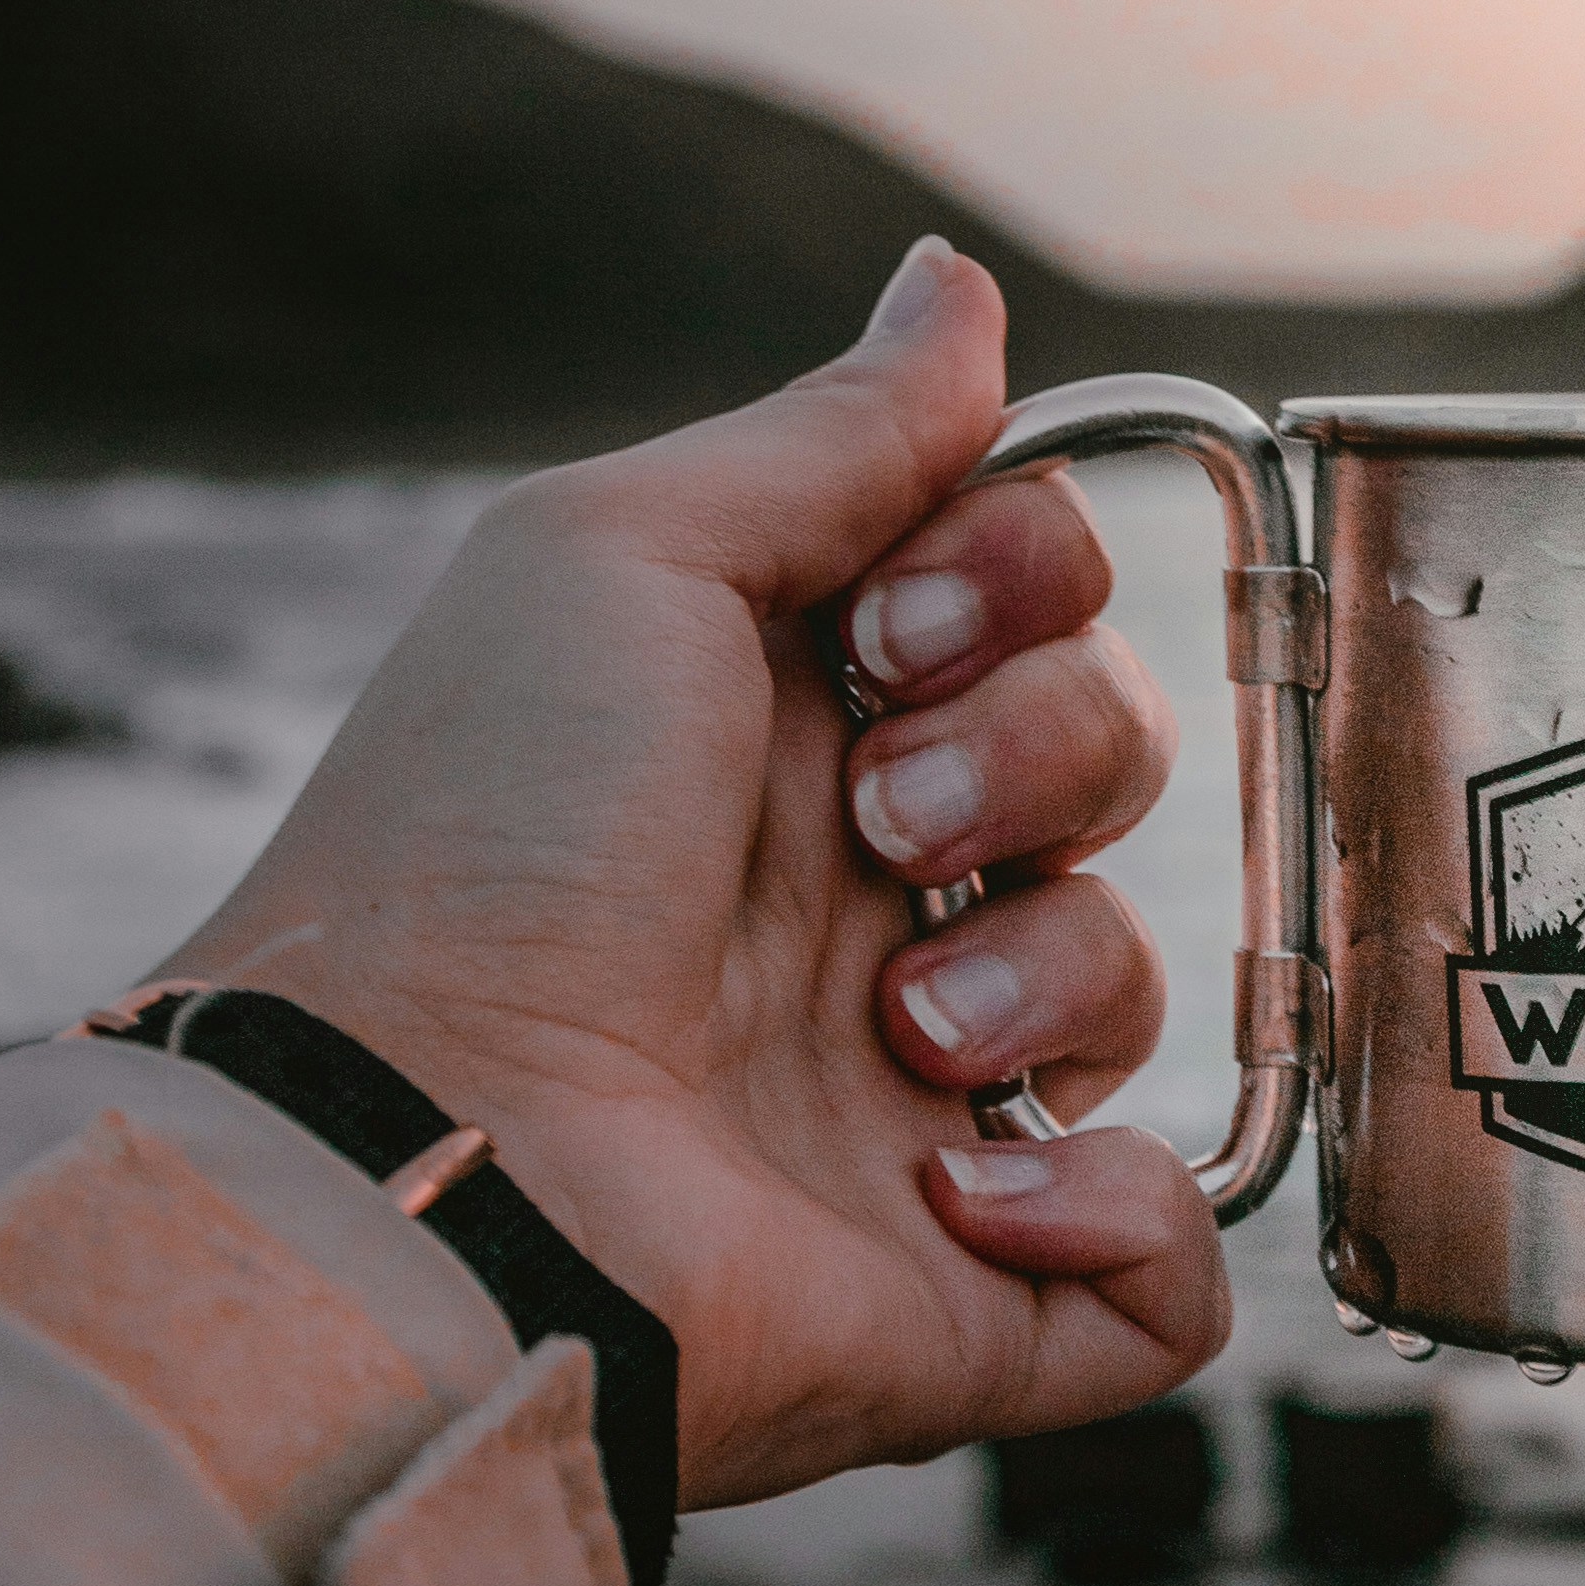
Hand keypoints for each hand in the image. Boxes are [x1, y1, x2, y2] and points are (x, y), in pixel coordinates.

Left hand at [135, 243, 1225, 1502]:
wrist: (419, 1147)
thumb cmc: (483, 836)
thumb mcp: (628, 558)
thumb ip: (828, 436)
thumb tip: (959, 289)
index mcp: (785, 731)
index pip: (1030, 605)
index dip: (1020, 589)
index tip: (890, 632)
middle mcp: (858, 907)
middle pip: (1108, 763)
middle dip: (1039, 756)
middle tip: (881, 820)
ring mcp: (914, 1110)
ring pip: (1139, 993)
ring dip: (1043, 973)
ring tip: (896, 1027)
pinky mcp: (960, 1297)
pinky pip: (1165, 1283)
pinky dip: (1125, 1219)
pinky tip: (975, 1184)